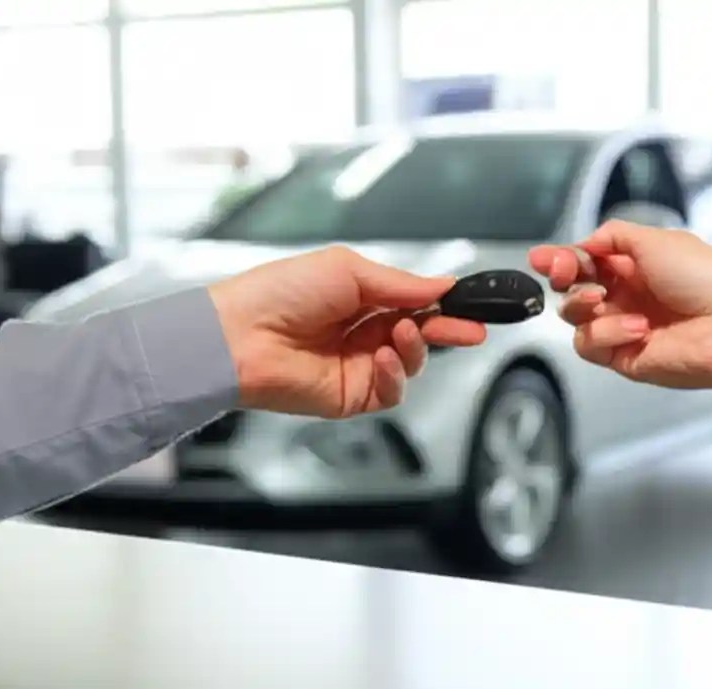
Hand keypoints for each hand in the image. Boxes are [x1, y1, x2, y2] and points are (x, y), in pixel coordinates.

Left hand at [209, 246, 486, 417]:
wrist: (240, 336)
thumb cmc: (280, 292)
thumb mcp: (348, 271)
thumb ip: (401, 283)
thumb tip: (443, 284)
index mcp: (359, 297)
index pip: (414, 302)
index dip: (444, 303)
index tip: (471, 303)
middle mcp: (360, 332)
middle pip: (420, 334)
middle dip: (448, 330)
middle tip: (471, 330)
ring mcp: (357, 366)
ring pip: (410, 363)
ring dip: (415, 346)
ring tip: (401, 332)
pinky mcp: (350, 396)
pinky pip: (390, 391)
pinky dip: (394, 374)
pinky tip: (382, 358)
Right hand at [529, 221, 711, 389]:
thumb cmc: (708, 281)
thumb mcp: (657, 240)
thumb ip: (613, 235)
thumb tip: (585, 242)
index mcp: (636, 266)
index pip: (586, 261)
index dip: (562, 258)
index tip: (544, 257)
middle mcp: (627, 296)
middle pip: (572, 287)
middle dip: (563, 277)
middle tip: (564, 271)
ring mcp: (623, 327)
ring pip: (574, 316)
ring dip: (584, 304)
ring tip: (605, 299)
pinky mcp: (623, 356)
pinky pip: (589, 344)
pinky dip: (607, 332)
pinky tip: (636, 328)